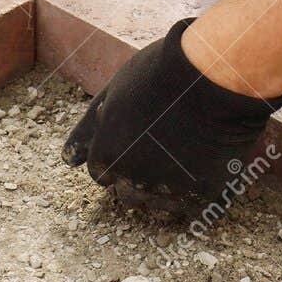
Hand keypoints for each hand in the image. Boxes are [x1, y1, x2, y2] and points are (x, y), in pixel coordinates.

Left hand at [62, 19, 281, 212]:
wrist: (213, 74)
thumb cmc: (160, 74)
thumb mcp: (113, 93)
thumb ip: (90, 129)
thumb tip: (68, 161)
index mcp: (107, 156)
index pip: (101, 174)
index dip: (117, 156)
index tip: (135, 141)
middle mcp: (134, 181)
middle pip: (128, 196)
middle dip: (139, 177)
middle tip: (162, 148)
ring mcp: (171, 191)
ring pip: (162, 206)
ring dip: (169, 188)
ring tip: (187, 154)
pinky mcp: (207, 195)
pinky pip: (198, 207)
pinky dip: (200, 191)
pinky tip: (207, 165)